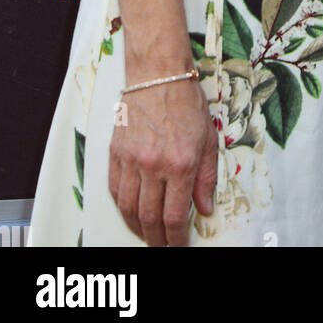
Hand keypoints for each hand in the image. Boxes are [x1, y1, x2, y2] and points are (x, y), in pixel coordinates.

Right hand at [108, 78, 217, 246]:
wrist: (159, 75)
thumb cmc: (185, 103)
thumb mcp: (207, 140)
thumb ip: (206, 179)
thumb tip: (204, 208)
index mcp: (180, 164)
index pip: (174, 216)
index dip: (176, 238)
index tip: (179, 245)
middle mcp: (153, 165)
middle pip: (149, 218)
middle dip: (156, 240)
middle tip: (162, 246)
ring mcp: (131, 160)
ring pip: (128, 208)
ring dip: (137, 227)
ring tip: (146, 234)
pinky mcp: (116, 153)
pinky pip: (114, 189)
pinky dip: (121, 206)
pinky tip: (130, 211)